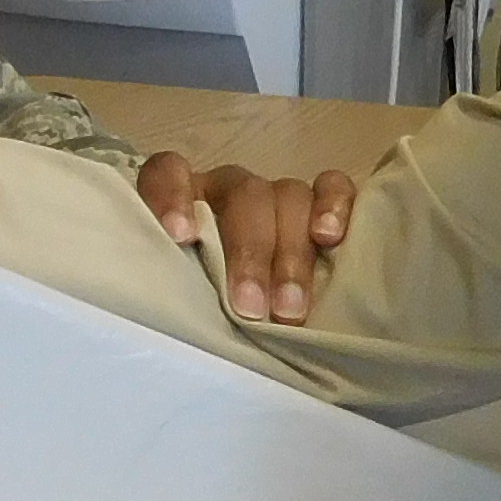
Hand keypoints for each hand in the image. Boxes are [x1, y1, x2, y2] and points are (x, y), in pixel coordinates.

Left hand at [135, 157, 357, 321]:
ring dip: (291, 254)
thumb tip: (169, 315)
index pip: (167, 173)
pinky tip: (330, 238)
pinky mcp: (320, 205)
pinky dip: (333, 207)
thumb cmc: (203, 309)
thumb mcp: (181, 301)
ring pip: (289, 197)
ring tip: (290, 309)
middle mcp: (229, 193)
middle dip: (250, 253)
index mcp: (183, 203)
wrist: (256, 327)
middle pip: (244, 197)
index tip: (180, 237)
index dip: (172, 197)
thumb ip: (173, 290)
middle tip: (251, 308)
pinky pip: (332, 187)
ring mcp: (276, 196)